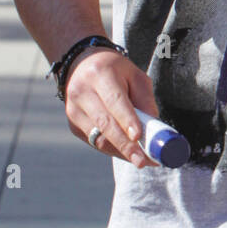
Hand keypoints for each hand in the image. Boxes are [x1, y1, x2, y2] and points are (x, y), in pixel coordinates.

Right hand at [64, 49, 159, 167]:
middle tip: (143, 160)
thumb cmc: (116, 72)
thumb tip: (153, 127)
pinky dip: (113, 150)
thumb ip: (145, 99)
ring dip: (122, 152)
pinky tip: (128, 154)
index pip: (114, 100)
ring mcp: (73, 110)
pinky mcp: (73, 125)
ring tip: (142, 160)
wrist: (83, 66)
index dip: (126, 119)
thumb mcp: (135, 76)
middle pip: (105, 123)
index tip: (138, 136)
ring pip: (98, 138)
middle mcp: (82, 92)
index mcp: (99, 74)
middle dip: (126, 145)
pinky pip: (95, 142)